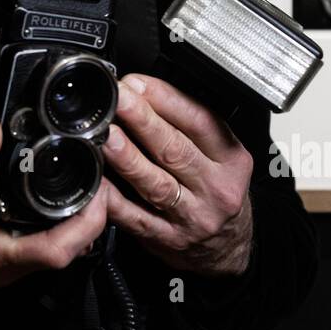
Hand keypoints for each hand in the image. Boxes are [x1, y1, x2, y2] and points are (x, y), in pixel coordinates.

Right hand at [0, 117, 109, 287]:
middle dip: (92, 214)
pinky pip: (45, 238)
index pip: (55, 252)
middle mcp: (2, 262)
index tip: (99, 191)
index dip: (86, 222)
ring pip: (60, 245)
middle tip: (103, 174)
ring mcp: (5, 258)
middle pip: (68, 249)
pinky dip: (61, 216)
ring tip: (91, 177)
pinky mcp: (4, 247)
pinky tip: (63, 189)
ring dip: (80, 215)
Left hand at [101, 74, 253, 276]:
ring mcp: (190, 216)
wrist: (228, 246)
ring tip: (107, 136)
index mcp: (231, 159)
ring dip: (128, 158)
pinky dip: (115, 200)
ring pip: (155, 184)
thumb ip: (188, 123)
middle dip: (142, 121)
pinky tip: (100, 182)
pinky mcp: (166, 239)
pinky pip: (135, 218)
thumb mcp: (222, 153)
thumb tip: (141, 90)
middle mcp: (214, 188)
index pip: (200, 122)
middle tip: (118, 99)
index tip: (136, 83)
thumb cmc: (218, 189)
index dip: (166, 99)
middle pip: (175, 150)